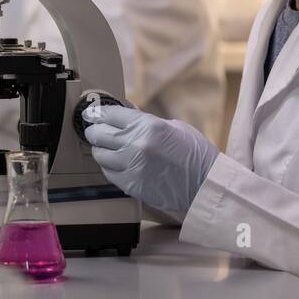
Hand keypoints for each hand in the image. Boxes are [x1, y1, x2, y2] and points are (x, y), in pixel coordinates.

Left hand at [82, 103, 218, 219]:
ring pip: (99, 155)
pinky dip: (109, 166)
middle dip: (95, 131)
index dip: (98, 113)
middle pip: (98, 134)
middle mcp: (136, 145)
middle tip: (95, 130)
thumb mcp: (175, 127)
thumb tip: (126, 114)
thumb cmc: (196, 154)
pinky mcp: (131, 185)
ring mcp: (132, 167)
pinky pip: (108, 173)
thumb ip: (146, 121)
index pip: (110, 114)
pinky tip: (115, 163)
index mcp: (148, 126)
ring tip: (106, 148)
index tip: (93, 113)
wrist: (206, 185)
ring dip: (100, 150)